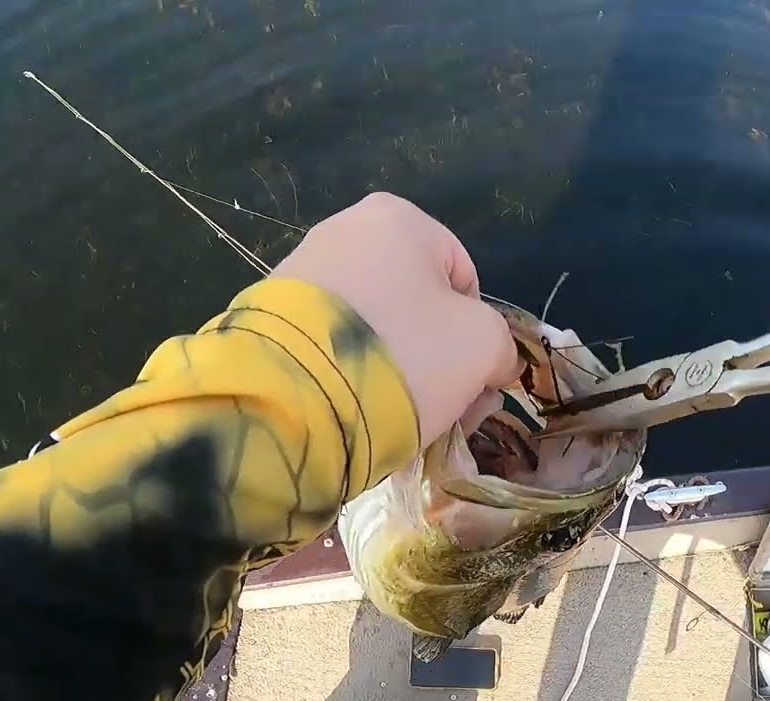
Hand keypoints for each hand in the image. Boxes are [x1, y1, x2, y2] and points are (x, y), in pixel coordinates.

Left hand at [272, 192, 521, 445]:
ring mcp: (300, 270)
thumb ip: (501, 345)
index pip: (464, 278)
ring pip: (375, 325)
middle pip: (416, 302)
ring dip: (395, 366)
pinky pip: (331, 342)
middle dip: (435, 353)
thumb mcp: (482, 346)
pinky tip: (352, 407)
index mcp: (398, 217)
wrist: (295, 398)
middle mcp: (344, 229)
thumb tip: (494, 363)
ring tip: (393, 413)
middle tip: (440, 405)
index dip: (476, 332)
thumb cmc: (404, 353)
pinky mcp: (268, 314)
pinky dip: (350, 372)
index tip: (471, 379)